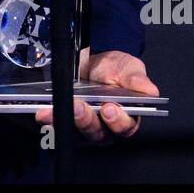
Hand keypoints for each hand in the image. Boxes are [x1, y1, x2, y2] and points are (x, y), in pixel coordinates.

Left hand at [33, 47, 158, 143]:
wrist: (93, 60)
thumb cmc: (114, 69)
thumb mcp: (128, 68)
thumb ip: (137, 79)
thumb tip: (151, 91)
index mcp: (125, 117)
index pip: (124, 126)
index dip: (117, 121)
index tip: (110, 109)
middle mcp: (105, 127)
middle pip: (97, 132)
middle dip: (87, 120)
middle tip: (80, 108)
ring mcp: (84, 127)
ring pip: (75, 131)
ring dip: (63, 121)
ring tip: (52, 111)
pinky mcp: (66, 123)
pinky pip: (57, 125)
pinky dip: (49, 119)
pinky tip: (43, 111)